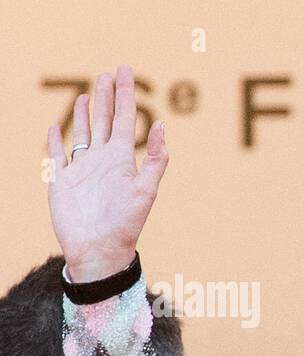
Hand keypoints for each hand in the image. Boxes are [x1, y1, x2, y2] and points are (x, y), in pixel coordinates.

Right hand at [46, 65, 167, 281]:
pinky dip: (57, 141)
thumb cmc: (126, 224)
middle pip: (104, 121)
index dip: (126, 95)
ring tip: (88, 94)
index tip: (127, 71)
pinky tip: (56, 127)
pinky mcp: (62, 181)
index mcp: (122, 159)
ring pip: (83, 133)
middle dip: (107, 97)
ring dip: (85, 114)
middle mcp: (103, 160)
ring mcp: (82, 169)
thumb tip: (163, 126)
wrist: (99, 251)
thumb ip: (155, 159)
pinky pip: (58, 155)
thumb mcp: (145, 190)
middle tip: (110, 73)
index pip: (125, 119)